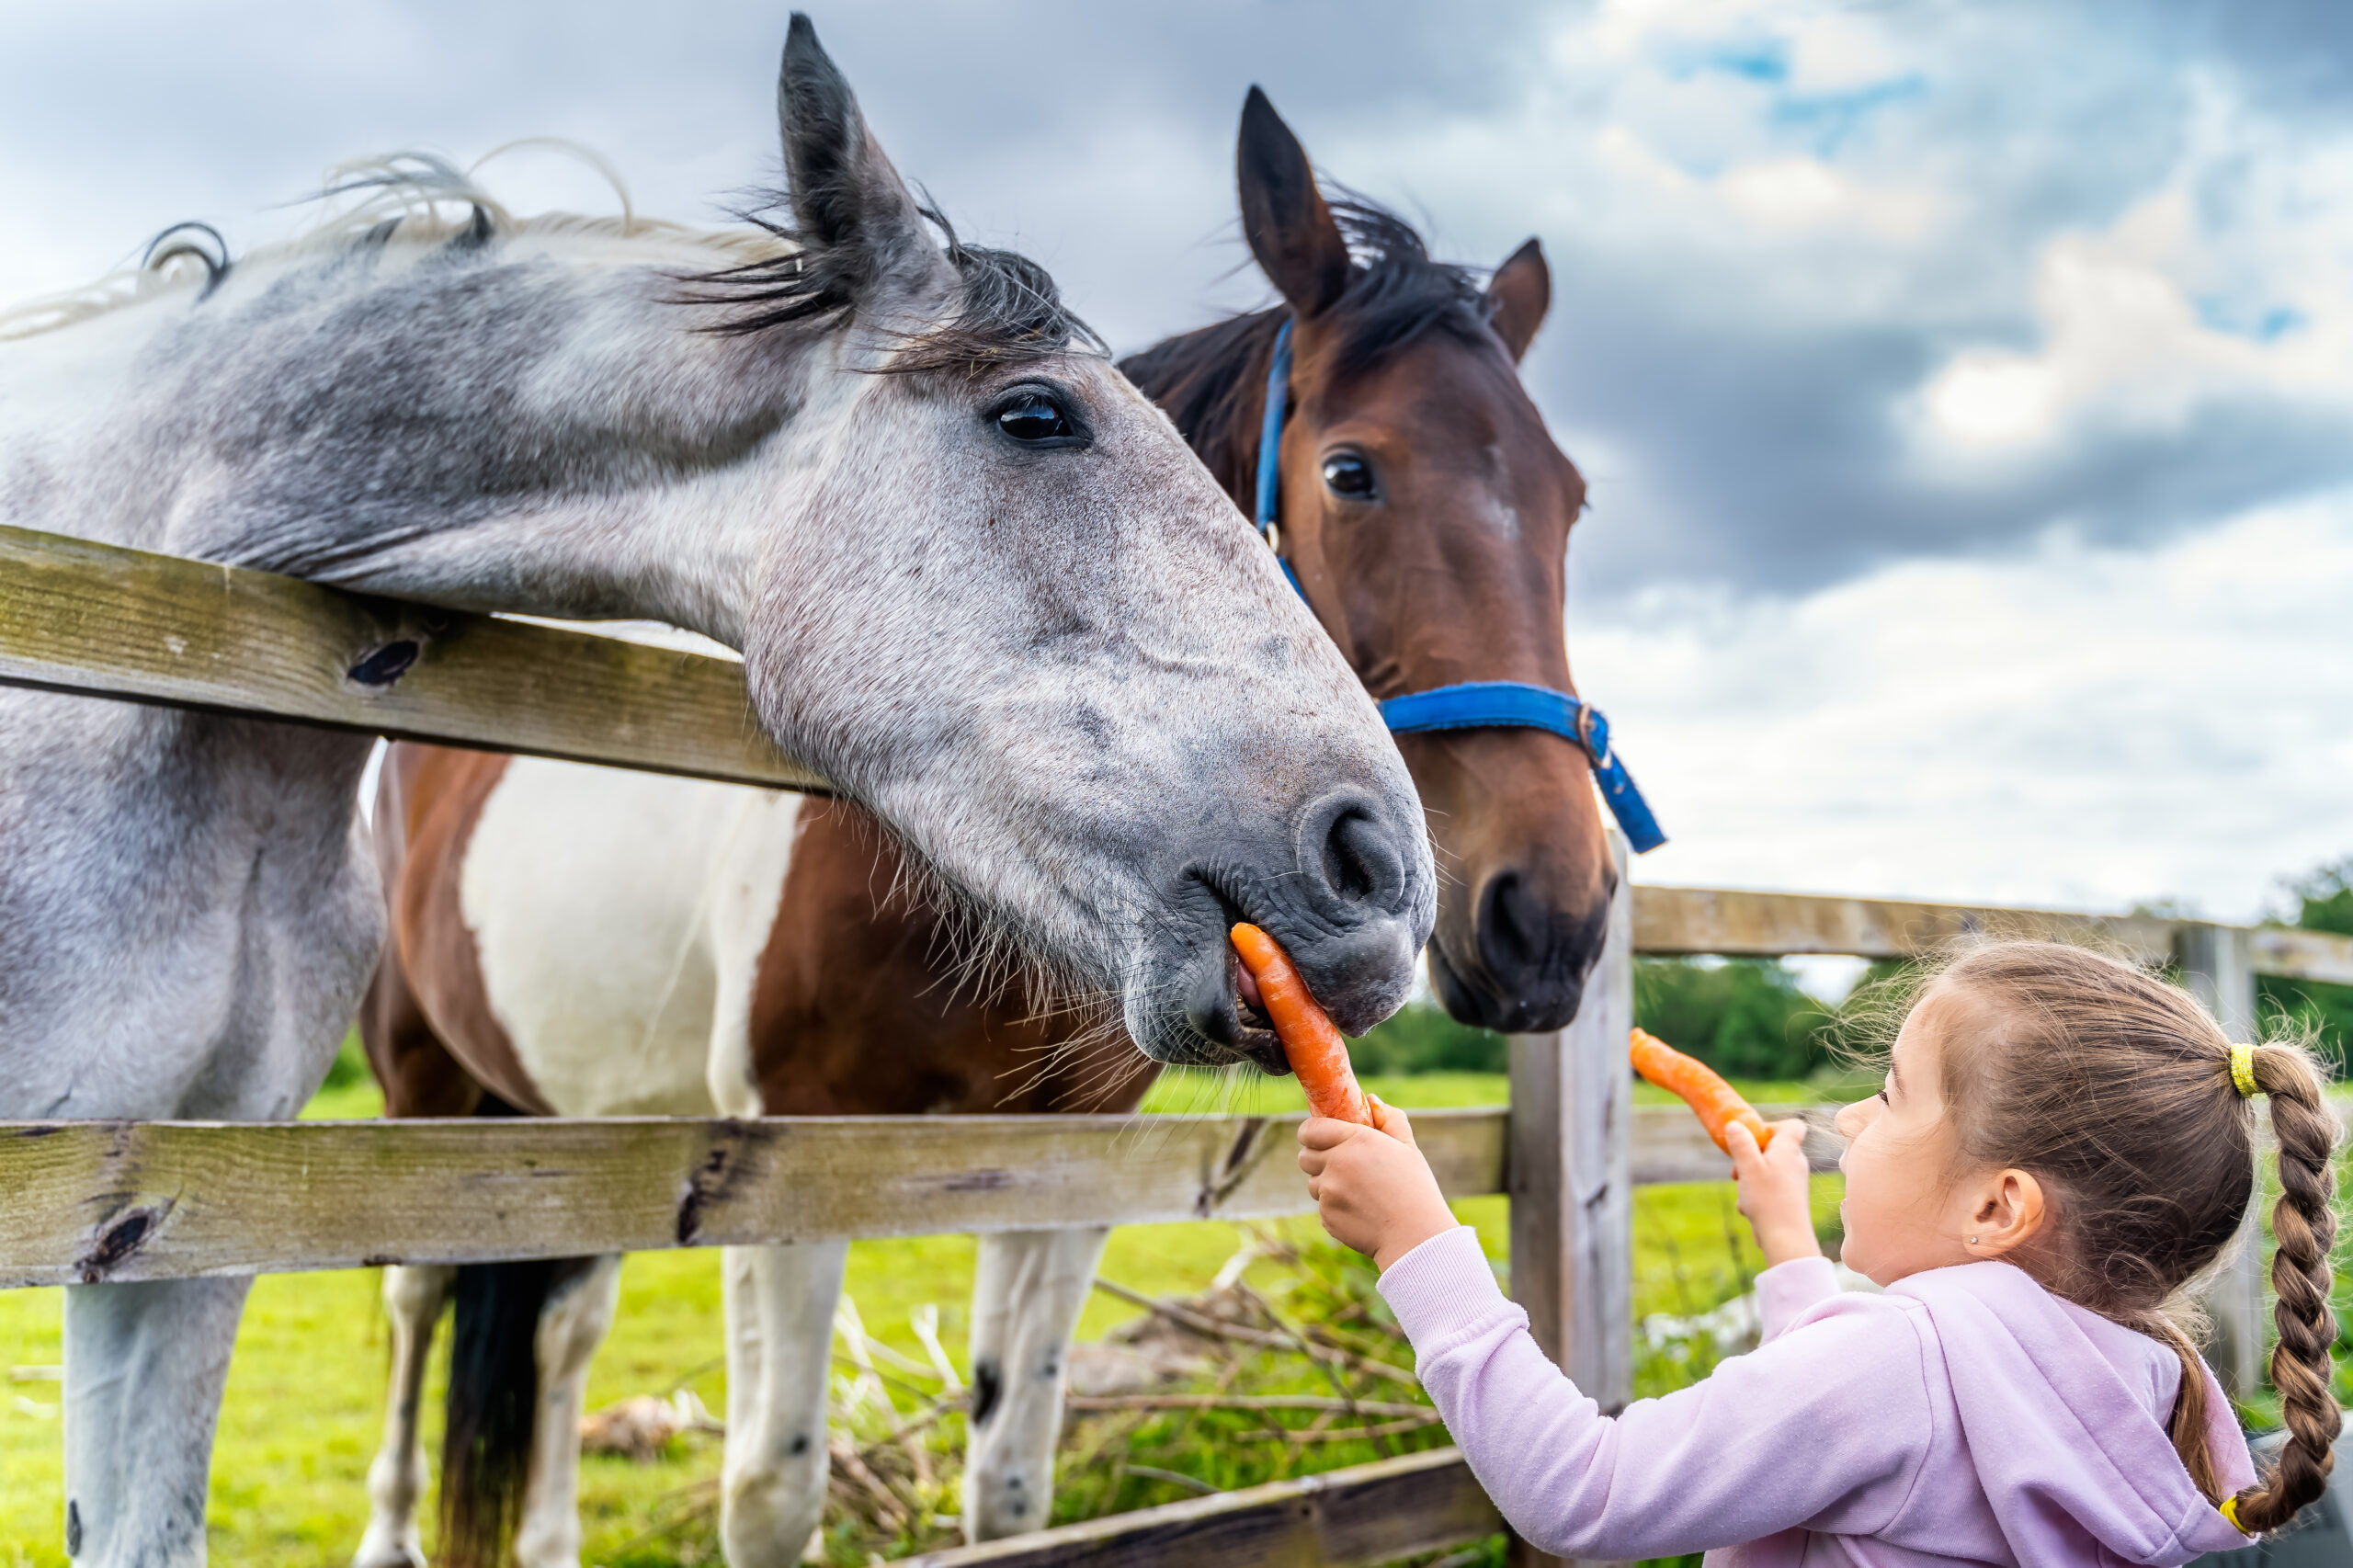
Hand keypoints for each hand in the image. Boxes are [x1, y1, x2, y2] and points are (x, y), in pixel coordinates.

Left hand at [1297, 1097, 1456, 1270]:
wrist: (1415, 1237)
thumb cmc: (1415, 1189)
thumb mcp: (1408, 1147)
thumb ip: (1390, 1119)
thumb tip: (1371, 1101)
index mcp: (1356, 1140)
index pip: (1309, 1130)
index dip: (1312, 1133)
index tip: (1321, 1137)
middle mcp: (1337, 1163)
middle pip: (1304, 1156)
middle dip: (1318, 1158)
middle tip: (1341, 1164)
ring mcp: (1329, 1192)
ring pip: (1313, 1183)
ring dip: (1327, 1184)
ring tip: (1358, 1191)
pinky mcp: (1327, 1216)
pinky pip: (1322, 1207)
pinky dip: (1335, 1207)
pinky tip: (1361, 1211)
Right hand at [1728, 1119, 1819, 1268]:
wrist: (1784, 1237)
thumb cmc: (1767, 1199)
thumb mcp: (1748, 1167)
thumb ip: (1741, 1143)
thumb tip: (1735, 1125)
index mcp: (1788, 1150)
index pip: (1793, 1126)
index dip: (1771, 1126)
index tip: (1752, 1138)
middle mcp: (1795, 1163)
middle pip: (1773, 1147)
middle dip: (1751, 1155)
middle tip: (1738, 1168)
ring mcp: (1793, 1182)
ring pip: (1767, 1169)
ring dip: (1750, 1176)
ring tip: (1742, 1189)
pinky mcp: (1789, 1198)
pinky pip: (1768, 1187)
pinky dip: (1755, 1193)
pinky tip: (1748, 1206)